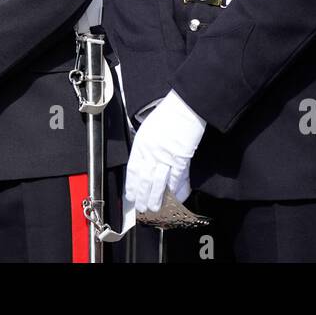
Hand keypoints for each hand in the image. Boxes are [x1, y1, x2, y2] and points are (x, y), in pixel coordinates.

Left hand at [124, 91, 206, 212]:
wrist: (185, 107)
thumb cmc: (168, 113)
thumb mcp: (148, 128)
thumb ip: (145, 146)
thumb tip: (143, 160)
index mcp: (141, 144)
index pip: (133, 170)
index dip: (131, 185)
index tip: (130, 195)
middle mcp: (151, 152)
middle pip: (145, 180)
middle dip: (142, 196)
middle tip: (141, 207)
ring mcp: (166, 156)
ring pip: (158, 183)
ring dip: (156, 197)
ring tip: (154, 207)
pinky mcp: (182, 158)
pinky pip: (176, 178)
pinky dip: (175, 189)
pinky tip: (173, 196)